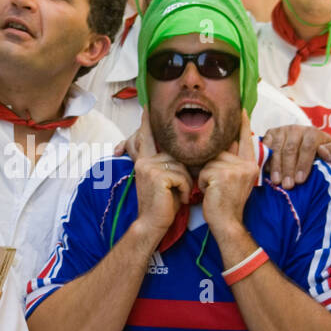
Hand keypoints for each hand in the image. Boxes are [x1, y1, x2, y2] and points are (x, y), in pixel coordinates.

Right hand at [130, 110, 192, 237]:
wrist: (152, 224)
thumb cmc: (163, 204)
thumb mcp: (165, 180)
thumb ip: (169, 164)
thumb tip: (183, 151)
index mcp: (144, 160)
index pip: (147, 136)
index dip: (147, 121)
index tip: (147, 106)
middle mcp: (145, 160)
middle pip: (175, 153)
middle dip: (184, 173)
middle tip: (174, 191)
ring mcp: (149, 167)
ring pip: (182, 166)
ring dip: (185, 183)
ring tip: (176, 195)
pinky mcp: (158, 176)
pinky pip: (183, 176)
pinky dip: (185, 189)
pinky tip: (178, 198)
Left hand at [198, 111, 258, 238]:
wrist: (227, 223)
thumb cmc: (226, 203)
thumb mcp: (234, 179)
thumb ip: (231, 161)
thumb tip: (222, 142)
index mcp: (250, 164)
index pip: (245, 139)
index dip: (243, 123)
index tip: (241, 107)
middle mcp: (246, 164)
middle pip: (220, 150)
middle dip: (211, 165)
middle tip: (216, 185)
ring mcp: (236, 168)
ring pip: (209, 160)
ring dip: (205, 175)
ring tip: (213, 190)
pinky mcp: (223, 174)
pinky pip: (203, 170)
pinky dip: (201, 182)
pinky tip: (210, 192)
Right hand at [263, 124, 330, 188]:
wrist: (305, 141)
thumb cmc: (318, 151)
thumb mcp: (330, 152)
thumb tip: (322, 151)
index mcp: (312, 132)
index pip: (307, 147)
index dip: (303, 164)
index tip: (300, 180)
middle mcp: (296, 129)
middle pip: (290, 149)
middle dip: (289, 169)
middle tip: (288, 185)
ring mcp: (281, 130)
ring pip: (277, 149)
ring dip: (276, 167)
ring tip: (277, 181)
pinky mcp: (270, 134)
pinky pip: (265, 147)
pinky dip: (266, 160)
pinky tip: (267, 171)